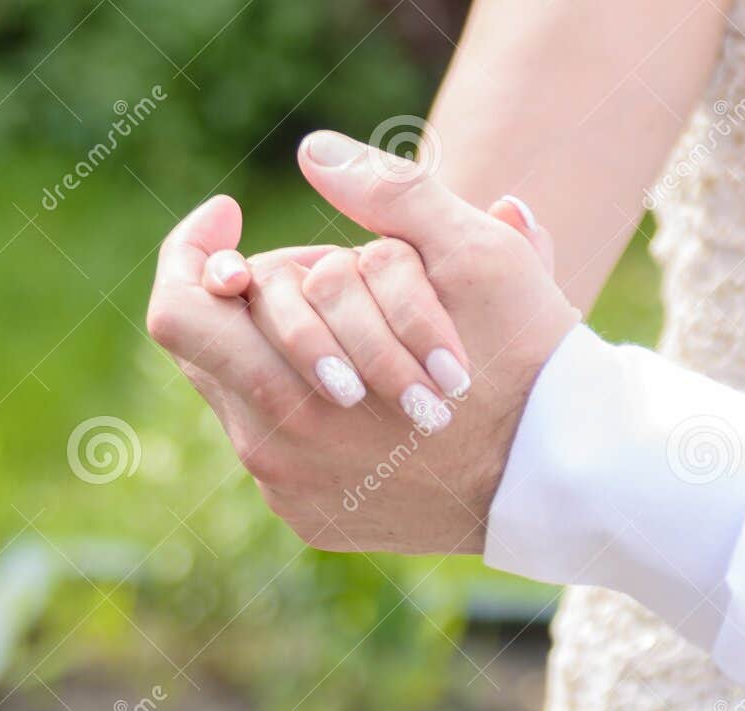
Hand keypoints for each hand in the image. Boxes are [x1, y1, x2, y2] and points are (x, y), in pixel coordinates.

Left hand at [145, 132, 578, 554]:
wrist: (562, 480)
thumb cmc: (526, 362)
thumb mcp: (475, 257)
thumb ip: (390, 195)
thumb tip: (313, 154)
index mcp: (289, 388)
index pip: (182, 308)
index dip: (190, 249)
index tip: (231, 213)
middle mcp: (273, 452)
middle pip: (202, 347)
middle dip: (245, 292)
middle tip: (304, 269)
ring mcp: (289, 492)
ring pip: (239, 392)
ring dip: (281, 346)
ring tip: (358, 333)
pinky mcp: (314, 522)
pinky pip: (274, 446)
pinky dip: (305, 404)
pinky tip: (367, 392)